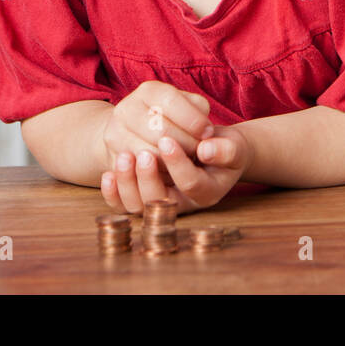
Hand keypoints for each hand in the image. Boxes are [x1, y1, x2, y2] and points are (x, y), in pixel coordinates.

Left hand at [100, 124, 251, 214]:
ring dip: (129, 183)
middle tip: (144, 153)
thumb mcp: (234, 146)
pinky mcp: (145, 198)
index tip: (167, 139)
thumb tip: (206, 150)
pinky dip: (114, 193)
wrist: (211, 151)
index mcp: (208, 191)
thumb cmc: (224, 147)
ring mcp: (162, 203)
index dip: (177, 163)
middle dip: (149, 177)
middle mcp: (184, 204)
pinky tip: (109, 173)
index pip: (191, 183)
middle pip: (162, 201)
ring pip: (140, 206)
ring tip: (124, 157)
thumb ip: (226, 149)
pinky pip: (125, 204)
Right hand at [101, 80, 213, 172]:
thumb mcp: (185, 105)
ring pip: (151, 154)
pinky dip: (162, 173)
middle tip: (199, 150)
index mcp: (148, 90)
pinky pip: (141, 172)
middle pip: (162, 131)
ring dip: (175, 162)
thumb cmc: (171, 117)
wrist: (129, 131)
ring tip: (187, 160)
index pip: (171, 102)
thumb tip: (205, 132)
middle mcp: (126, 109)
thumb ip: (198, 111)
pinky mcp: (113, 160)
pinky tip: (172, 169)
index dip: (194, 119)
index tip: (208, 132)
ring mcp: (115, 135)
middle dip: (187, 144)